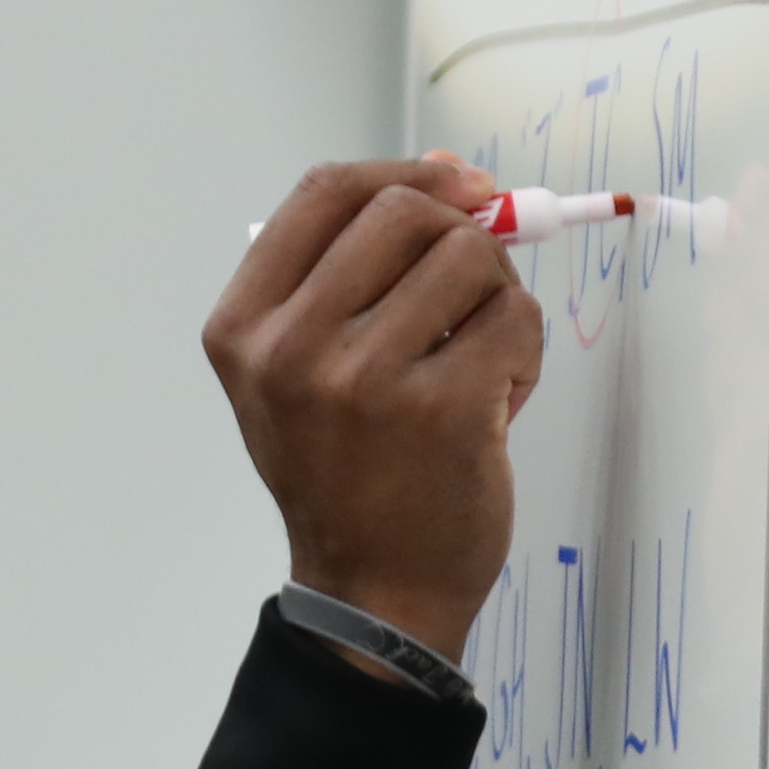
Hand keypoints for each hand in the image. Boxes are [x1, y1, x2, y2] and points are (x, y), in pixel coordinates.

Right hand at [207, 155, 543, 659]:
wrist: (373, 594)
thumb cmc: (346, 477)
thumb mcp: (304, 370)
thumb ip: (356, 272)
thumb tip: (455, 175)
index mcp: (244, 329)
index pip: (323, 193)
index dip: (403, 174)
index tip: (458, 192)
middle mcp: (291, 348)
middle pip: (404, 212)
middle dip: (460, 238)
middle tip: (471, 294)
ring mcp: (364, 379)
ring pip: (470, 257)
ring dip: (496, 299)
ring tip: (479, 360)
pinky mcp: (442, 408)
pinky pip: (514, 320)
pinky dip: (523, 353)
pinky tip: (497, 399)